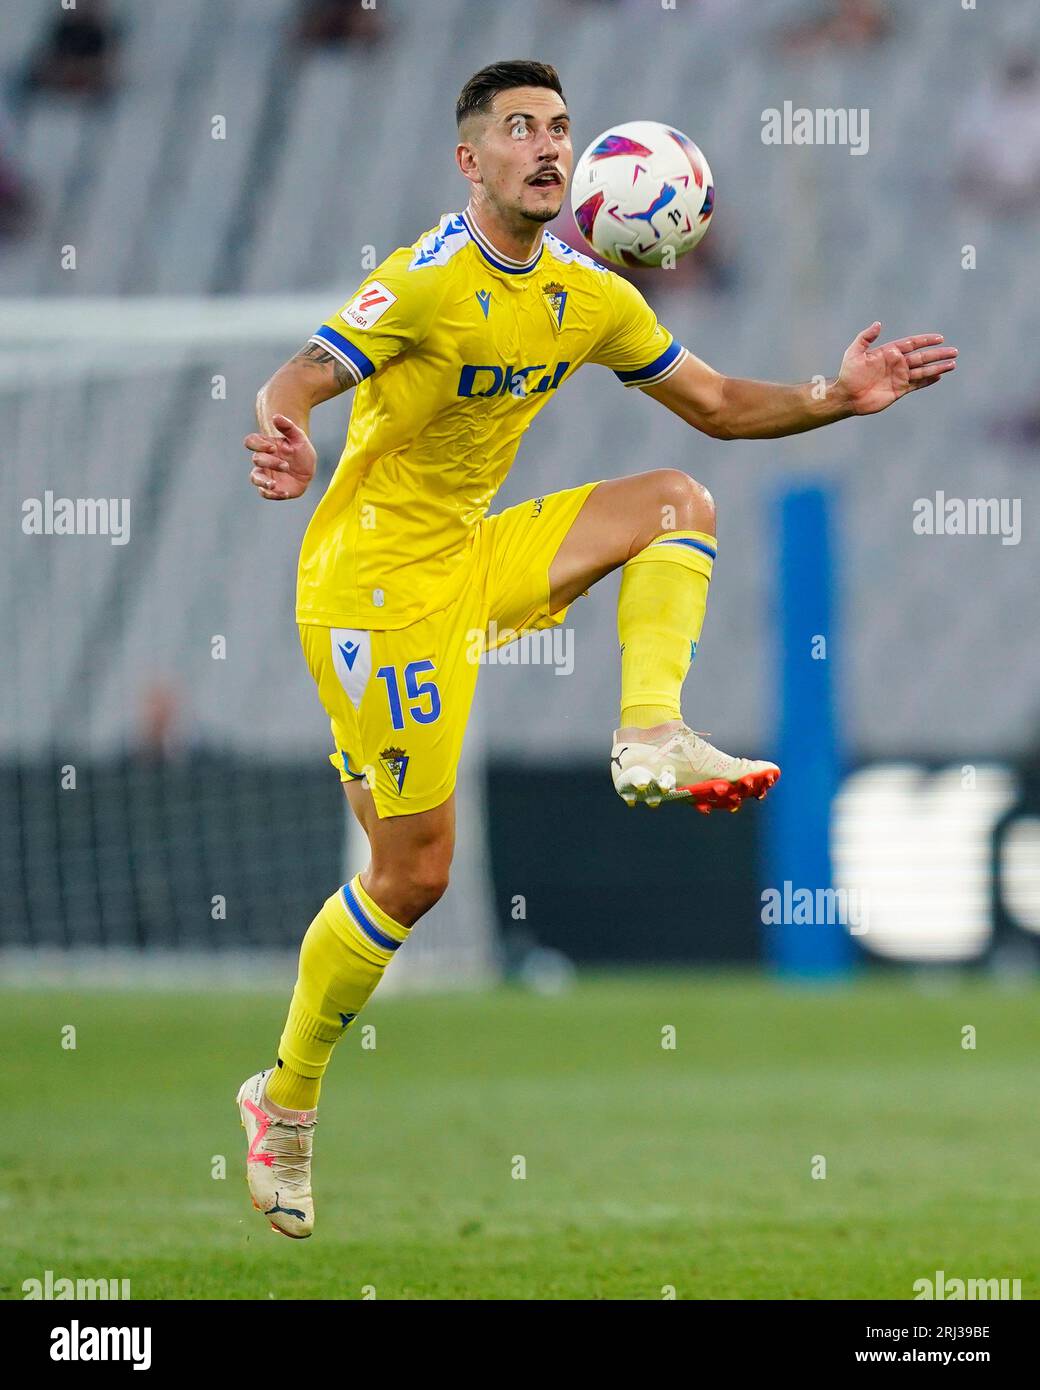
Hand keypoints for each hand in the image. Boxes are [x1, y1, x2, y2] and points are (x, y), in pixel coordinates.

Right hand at [244, 414, 315, 499]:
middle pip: (257, 460)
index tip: (273, 447)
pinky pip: (266, 493)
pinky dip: (272, 494)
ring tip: (274, 484)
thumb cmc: (301, 451)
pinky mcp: (273, 489)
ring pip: (255, 478)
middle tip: (286, 465)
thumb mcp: (299, 437)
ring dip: (263, 481)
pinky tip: (285, 493)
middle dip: (270, 462)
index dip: (258, 444)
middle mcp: (263, 461)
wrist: (309, 468)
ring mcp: (266, 475)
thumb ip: (288, 426)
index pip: (251, 442)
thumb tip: (276, 417)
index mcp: (266, 446)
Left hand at [837, 322, 957, 415]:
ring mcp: (899, 377)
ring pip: (923, 370)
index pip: (912, 344)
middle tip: (954, 351)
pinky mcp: (899, 390)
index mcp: (889, 352)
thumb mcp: (854, 352)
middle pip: (922, 357)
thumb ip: (866, 337)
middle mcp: (897, 364)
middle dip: (938, 354)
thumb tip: (878, 324)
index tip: (939, 338)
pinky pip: (917, 384)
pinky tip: (939, 376)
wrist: (847, 396)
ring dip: (938, 367)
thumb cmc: (848, 374)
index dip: (925, 341)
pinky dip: (928, 381)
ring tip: (952, 364)